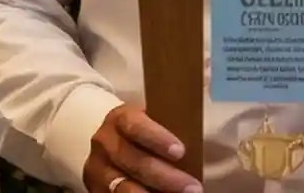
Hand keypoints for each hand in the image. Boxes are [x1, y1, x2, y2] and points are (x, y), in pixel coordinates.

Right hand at [82, 104, 202, 192]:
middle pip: (134, 161)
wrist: (105, 139)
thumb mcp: (148, 118)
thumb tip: (206, 123)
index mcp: (120, 119)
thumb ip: (168, 122)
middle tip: (193, 187)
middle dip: (166, 177)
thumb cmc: (140, 128)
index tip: (181, 151)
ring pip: (124, 187)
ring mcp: (98, 169)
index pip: (136, 127)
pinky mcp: (96, 189)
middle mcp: (105, 143)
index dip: (158, 139)